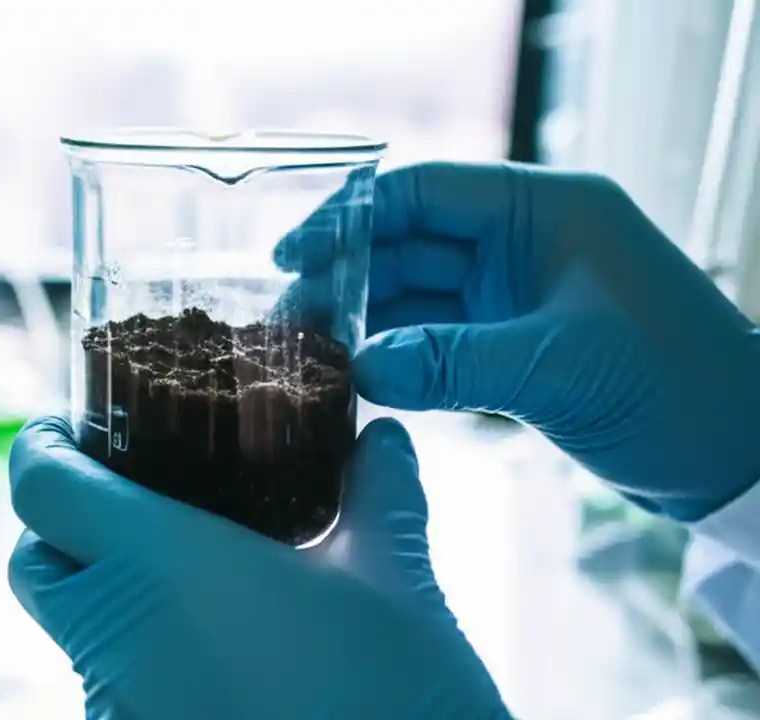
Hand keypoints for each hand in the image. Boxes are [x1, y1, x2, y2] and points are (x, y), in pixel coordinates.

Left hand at [7, 416, 508, 718]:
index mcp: (160, 564)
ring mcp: (117, 707)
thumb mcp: (393, 581)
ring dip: (110, 597)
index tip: (66, 427)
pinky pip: (115, 688)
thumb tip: (382, 440)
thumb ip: (379, 494)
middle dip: (62, 522)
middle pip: (34, 562)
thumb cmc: (398, 696)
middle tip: (126, 496)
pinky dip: (143, 658)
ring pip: (74, 632)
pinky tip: (218, 654)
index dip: (41, 445)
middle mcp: (116, 638)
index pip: (39, 486)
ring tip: (193, 580)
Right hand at [276, 162, 759, 520]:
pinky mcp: (512, 344)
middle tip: (288, 324)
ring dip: (365, 323)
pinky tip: (356, 379)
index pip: (424, 192)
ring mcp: (516, 294)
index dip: (351, 218)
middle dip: (347, 279)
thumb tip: (357, 369)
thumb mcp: (560, 368)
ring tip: (308, 357)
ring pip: (416, 295)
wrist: (738, 453)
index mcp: (545, 210)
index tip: (292, 257)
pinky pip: (435, 339)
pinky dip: (397, 357)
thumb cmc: (677, 388)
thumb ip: (453, 362)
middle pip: (409, 243)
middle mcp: (524, 242)